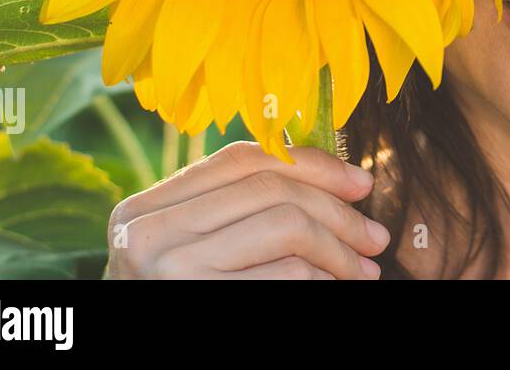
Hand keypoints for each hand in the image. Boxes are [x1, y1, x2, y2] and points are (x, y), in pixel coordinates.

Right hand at [106, 140, 389, 278]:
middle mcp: (149, 234)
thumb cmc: (180, 297)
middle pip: (272, 190)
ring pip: (286, 225)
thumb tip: (343, 181)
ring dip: (339, 247)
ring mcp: (171, 271)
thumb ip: (237, 210)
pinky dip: (323, 278)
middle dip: (338, 211)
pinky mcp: (200, 301)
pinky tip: (336, 287)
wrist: (134, 351)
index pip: (243, 159)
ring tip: (363, 269)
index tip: (360, 182)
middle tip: (374, 236)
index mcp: (145, 208)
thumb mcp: (189, 251)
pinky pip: (287, 275)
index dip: (311, 163)